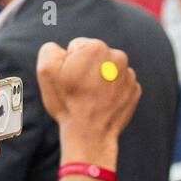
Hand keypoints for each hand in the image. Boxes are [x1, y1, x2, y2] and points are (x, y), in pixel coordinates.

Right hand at [37, 38, 141, 172]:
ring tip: (92, 97)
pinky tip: (103, 102)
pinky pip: (119, 84)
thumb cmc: (67, 102)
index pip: (77, 47)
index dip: (69, 63)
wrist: (90, 134)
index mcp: (96, 47)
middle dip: (87, 68)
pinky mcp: (135, 91)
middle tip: (80, 89)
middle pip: (95, 56)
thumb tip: (63, 50)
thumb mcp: (46, 69)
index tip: (70, 79)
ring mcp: (129, 75)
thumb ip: (51, 48)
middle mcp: (118, 57)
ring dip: (100, 79)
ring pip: (108, 70)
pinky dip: (112, 91)